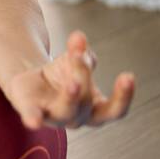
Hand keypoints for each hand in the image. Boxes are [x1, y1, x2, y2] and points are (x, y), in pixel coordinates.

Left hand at [4, 30, 134, 130]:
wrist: (31, 83)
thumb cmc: (62, 76)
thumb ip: (81, 53)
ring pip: (66, 110)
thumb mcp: (75, 62)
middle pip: (86, 101)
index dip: (123, 96)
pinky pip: (33, 117)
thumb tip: (79, 37)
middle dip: (84, 76)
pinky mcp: (31, 111)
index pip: (114, 110)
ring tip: (73, 80)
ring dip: (70, 95)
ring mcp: (55, 117)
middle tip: (80, 56)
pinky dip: (34, 119)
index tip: (128, 75)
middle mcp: (77, 118)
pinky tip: (34, 121)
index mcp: (94, 110)